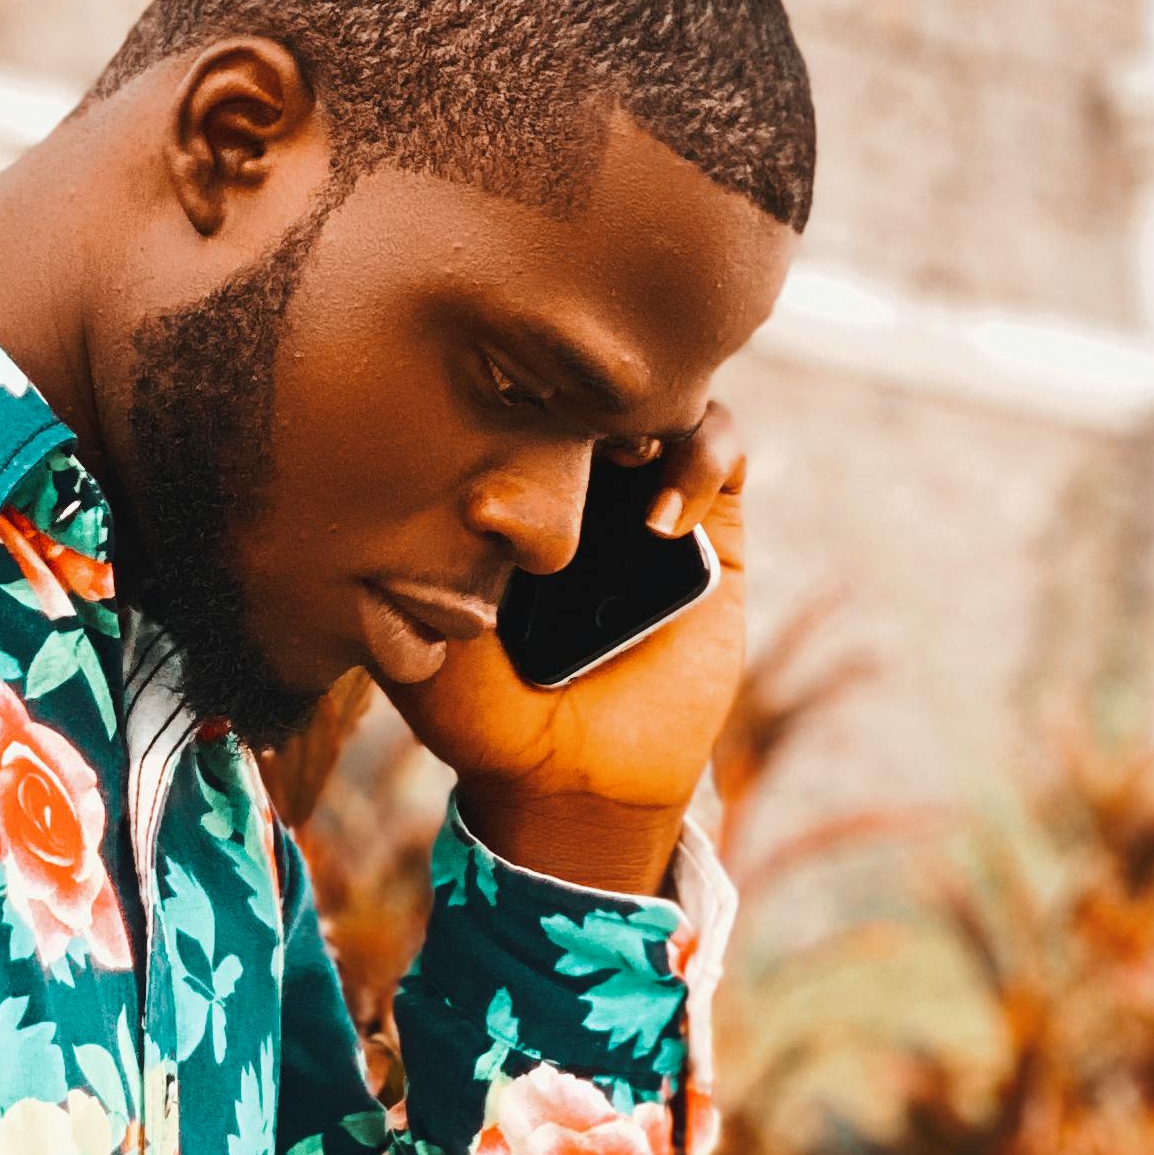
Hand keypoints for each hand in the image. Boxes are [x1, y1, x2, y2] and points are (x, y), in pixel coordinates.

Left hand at [389, 408, 748, 897]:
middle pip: (598, 378)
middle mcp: (582, 481)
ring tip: (629, 456)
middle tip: (580, 412)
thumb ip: (430, 584)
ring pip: (667, 396)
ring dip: (654, 408)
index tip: (509, 398)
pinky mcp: (713, 532)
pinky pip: (724, 452)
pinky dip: (703, 459)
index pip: (520, 390)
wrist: (574, 779)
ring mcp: (647, 497)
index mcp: (512, 484)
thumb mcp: (429, 651)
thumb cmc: (487, 715)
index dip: (522, 375)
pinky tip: (666, 523)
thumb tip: (484, 500)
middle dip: (594, 376)